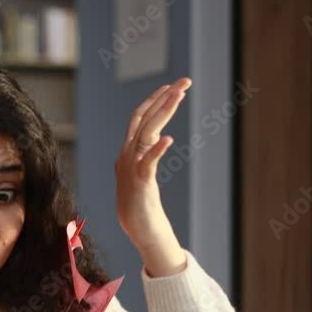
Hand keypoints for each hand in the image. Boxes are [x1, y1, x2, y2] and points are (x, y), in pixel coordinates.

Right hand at [114, 77, 191, 276]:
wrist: (139, 230)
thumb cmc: (142, 205)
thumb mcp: (140, 174)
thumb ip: (143, 157)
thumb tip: (153, 143)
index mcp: (128, 151)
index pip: (140, 117)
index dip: (155, 99)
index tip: (173, 85)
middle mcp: (127, 155)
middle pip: (143, 118)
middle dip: (164, 98)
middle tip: (184, 82)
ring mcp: (131, 168)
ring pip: (146, 133)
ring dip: (163, 112)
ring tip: (179, 96)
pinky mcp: (139, 184)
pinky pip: (147, 164)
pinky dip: (156, 150)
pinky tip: (169, 140)